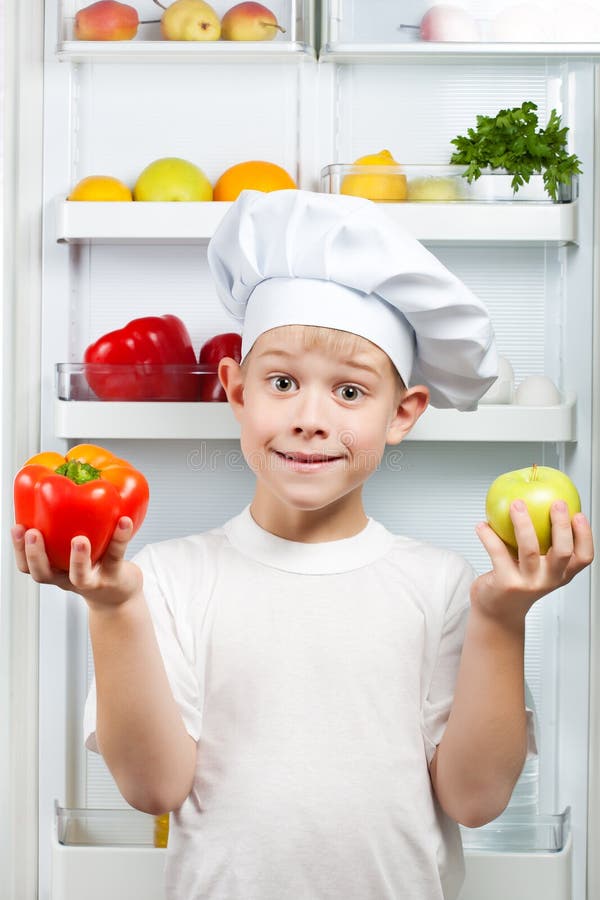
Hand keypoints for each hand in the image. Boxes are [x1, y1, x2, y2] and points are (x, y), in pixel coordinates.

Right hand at [11, 517, 142, 609]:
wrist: (119, 594)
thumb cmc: (93, 565)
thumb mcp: (72, 547)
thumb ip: (62, 527)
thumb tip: (56, 484)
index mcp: (54, 570)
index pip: (27, 565)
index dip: (18, 549)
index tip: (17, 527)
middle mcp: (68, 578)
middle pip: (44, 574)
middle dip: (35, 555)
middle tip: (33, 533)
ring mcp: (91, 580)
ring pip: (80, 575)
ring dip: (78, 557)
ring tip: (79, 539)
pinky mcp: (114, 576)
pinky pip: (116, 556)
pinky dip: (120, 538)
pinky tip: (124, 521)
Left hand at [471, 500, 593, 623]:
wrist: (497, 612)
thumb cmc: (518, 582)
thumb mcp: (538, 567)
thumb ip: (542, 544)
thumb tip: (539, 503)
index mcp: (560, 574)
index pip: (583, 557)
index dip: (585, 536)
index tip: (578, 514)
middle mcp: (548, 580)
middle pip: (562, 552)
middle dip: (561, 525)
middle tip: (555, 503)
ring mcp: (528, 583)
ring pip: (530, 549)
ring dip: (523, 523)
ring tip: (516, 504)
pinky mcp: (506, 583)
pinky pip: (498, 553)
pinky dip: (489, 536)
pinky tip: (483, 525)